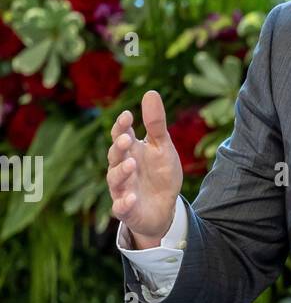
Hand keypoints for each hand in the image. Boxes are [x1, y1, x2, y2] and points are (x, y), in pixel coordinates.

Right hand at [107, 91, 182, 247]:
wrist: (165, 208)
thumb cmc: (160, 175)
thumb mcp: (163, 148)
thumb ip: (156, 124)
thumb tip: (150, 92)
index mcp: (130, 151)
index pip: (121, 134)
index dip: (122, 126)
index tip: (128, 115)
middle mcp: (121, 168)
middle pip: (114, 155)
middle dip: (119, 147)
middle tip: (127, 138)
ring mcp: (122, 189)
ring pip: (114, 179)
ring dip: (121, 171)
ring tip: (132, 163)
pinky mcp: (126, 210)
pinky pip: (120, 207)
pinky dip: (124, 202)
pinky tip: (131, 197)